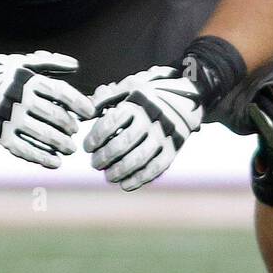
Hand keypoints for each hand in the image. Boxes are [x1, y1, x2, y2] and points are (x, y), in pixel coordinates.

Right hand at [0, 51, 94, 168]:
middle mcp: (20, 99)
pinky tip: (54, 162)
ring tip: (70, 149)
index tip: (89, 112)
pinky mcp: (0, 135)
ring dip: (61, 144)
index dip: (79, 103)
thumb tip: (76, 66)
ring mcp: (10, 118)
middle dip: (70, 126)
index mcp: (27, 80)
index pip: (60, 92)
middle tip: (75, 132)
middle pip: (55, 115)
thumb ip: (49, 63)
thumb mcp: (21, 63)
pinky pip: (25, 149)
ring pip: (43, 135)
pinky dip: (42, 157)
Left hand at [84, 67, 202, 190]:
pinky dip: (139, 179)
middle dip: (104, 157)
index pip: (110, 123)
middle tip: (95, 164)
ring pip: (138, 158)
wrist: (186, 98)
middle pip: (122, 143)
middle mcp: (150, 120)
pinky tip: (125, 185)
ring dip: (120, 171)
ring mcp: (163, 136)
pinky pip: (155, 168)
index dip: (95, 137)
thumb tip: (86, 110)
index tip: (87, 147)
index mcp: (136, 104)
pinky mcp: (173, 150)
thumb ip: (106, 97)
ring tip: (108, 176)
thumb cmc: (149, 95)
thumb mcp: (129, 87)